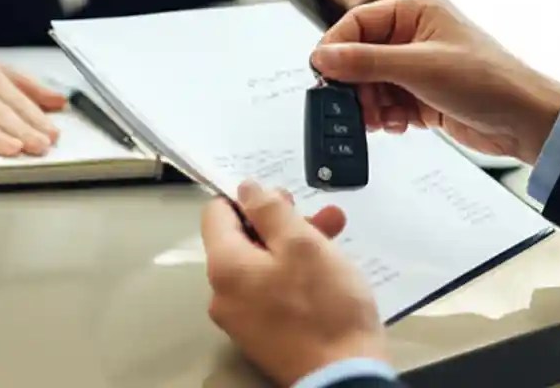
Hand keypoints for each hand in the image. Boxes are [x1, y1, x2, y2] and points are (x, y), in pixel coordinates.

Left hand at [201, 180, 386, 386]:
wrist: (343, 376)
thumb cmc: (325, 305)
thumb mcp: (303, 244)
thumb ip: (271, 211)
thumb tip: (246, 189)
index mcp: (225, 267)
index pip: (216, 214)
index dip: (248, 197)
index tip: (284, 197)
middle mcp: (223, 293)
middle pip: (243, 240)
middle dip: (282, 222)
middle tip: (321, 217)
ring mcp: (241, 318)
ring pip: (262, 264)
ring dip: (295, 244)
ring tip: (335, 236)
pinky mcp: (263, 334)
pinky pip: (270, 290)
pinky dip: (294, 273)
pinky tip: (327, 268)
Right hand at [310, 0, 559, 163]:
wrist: (526, 121)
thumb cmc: (488, 82)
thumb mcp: (420, 68)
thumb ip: (367, 62)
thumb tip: (324, 57)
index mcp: (416, 12)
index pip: (358, 22)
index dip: (336, 47)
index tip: (320, 73)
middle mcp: (415, 35)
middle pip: (362, 56)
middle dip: (355, 84)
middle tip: (348, 108)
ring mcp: (420, 66)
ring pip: (373, 83)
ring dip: (370, 105)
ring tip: (379, 121)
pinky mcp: (425, 95)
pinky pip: (390, 103)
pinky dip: (387, 117)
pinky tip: (398, 126)